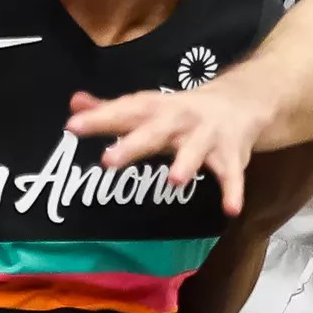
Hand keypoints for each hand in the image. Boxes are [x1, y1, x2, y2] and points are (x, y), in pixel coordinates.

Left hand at [66, 86, 270, 216]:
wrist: (239, 102)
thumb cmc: (181, 113)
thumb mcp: (148, 108)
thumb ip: (111, 111)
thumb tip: (74, 103)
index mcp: (156, 109)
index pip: (124, 111)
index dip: (99, 118)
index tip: (72, 127)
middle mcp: (180, 119)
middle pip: (155, 130)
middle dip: (133, 144)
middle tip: (107, 161)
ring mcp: (207, 136)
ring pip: (195, 149)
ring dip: (186, 163)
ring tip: (174, 181)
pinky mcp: (231, 155)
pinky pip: (232, 174)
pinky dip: (233, 190)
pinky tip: (230, 210)